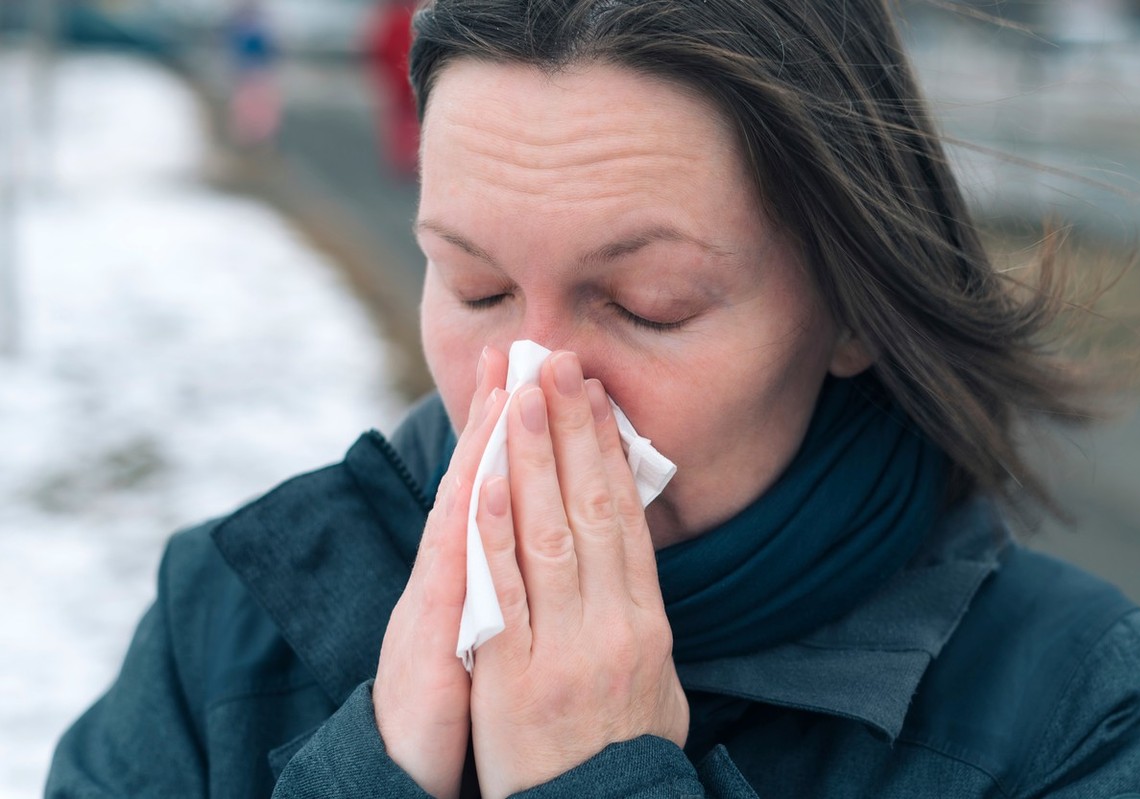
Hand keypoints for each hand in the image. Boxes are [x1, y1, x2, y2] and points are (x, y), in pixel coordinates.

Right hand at [374, 346, 508, 798]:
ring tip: (502, 387)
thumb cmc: (458, 687)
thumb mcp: (494, 619)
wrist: (408, 754)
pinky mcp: (425, 634)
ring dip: (482, 447)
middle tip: (519, 347)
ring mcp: (436, 594)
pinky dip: (465, 531)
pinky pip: (450, 578)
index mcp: (477, 561)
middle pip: (479, 476)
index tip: (541, 371)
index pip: (503, 481)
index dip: (521, 427)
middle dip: (501, 412)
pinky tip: (475, 486)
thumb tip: (547, 530)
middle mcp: (453, 567)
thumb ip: (511, 569)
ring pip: (461, 508)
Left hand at [469, 351, 689, 798]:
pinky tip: (488, 478)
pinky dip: (495, 530)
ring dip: (535, 458)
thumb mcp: (658, 697)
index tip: (597, 399)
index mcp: (648, 627)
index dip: (611, 454)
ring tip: (525, 394)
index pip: (626, 520)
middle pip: (591, 510)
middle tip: (560, 363)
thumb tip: (641, 583)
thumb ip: (646, 635)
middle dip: (574, 432)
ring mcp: (565, 649)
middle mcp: (614, 627)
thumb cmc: (622, 761)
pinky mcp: (515, 676)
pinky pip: (504, 591)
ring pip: (549, 535)